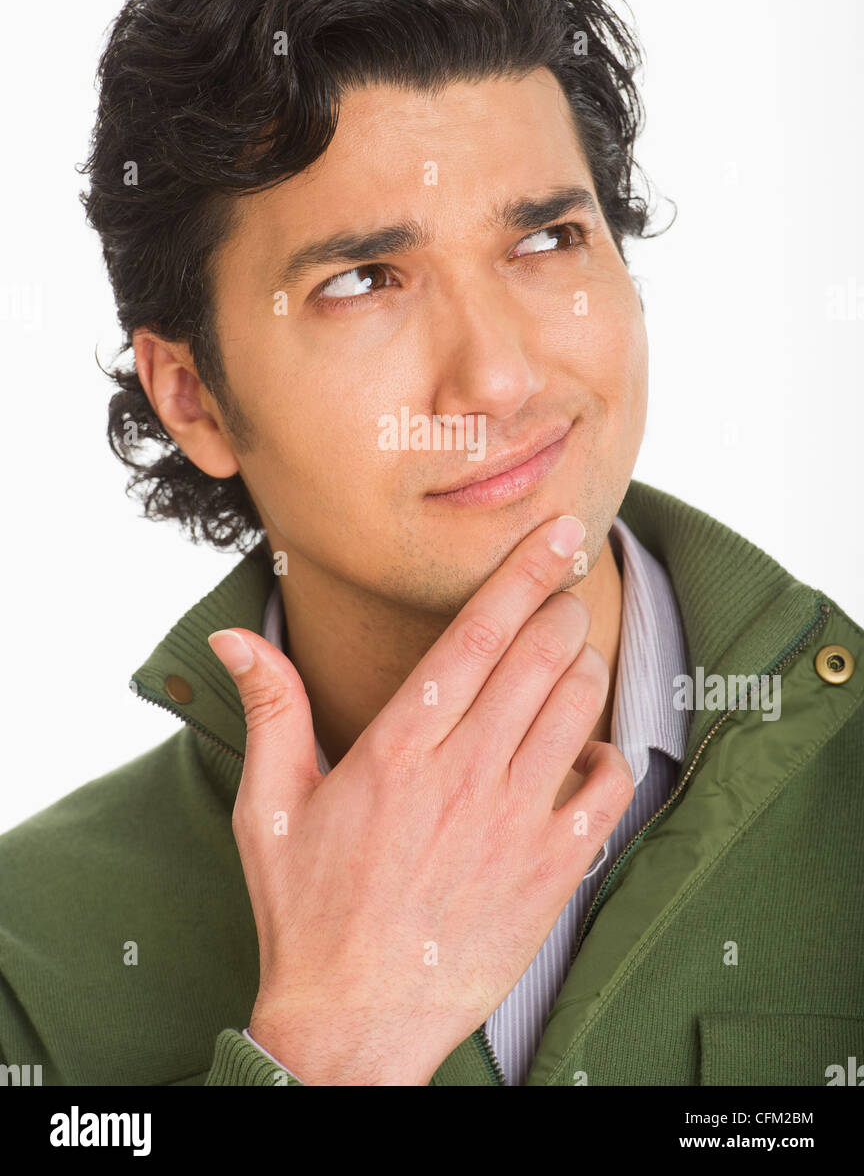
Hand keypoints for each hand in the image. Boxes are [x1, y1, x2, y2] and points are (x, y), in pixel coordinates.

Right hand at [208, 514, 633, 1085]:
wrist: (352, 1025)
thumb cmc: (306, 912)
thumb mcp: (269, 807)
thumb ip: (270, 710)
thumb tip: (239, 637)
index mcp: (398, 747)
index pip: (478, 634)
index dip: (525, 572)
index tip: (560, 532)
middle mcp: (464, 774)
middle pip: (541, 655)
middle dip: (561, 606)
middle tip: (561, 592)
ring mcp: (516, 823)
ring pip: (578, 706)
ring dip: (583, 665)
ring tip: (566, 659)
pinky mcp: (552, 871)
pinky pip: (609, 787)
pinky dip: (607, 752)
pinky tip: (579, 750)